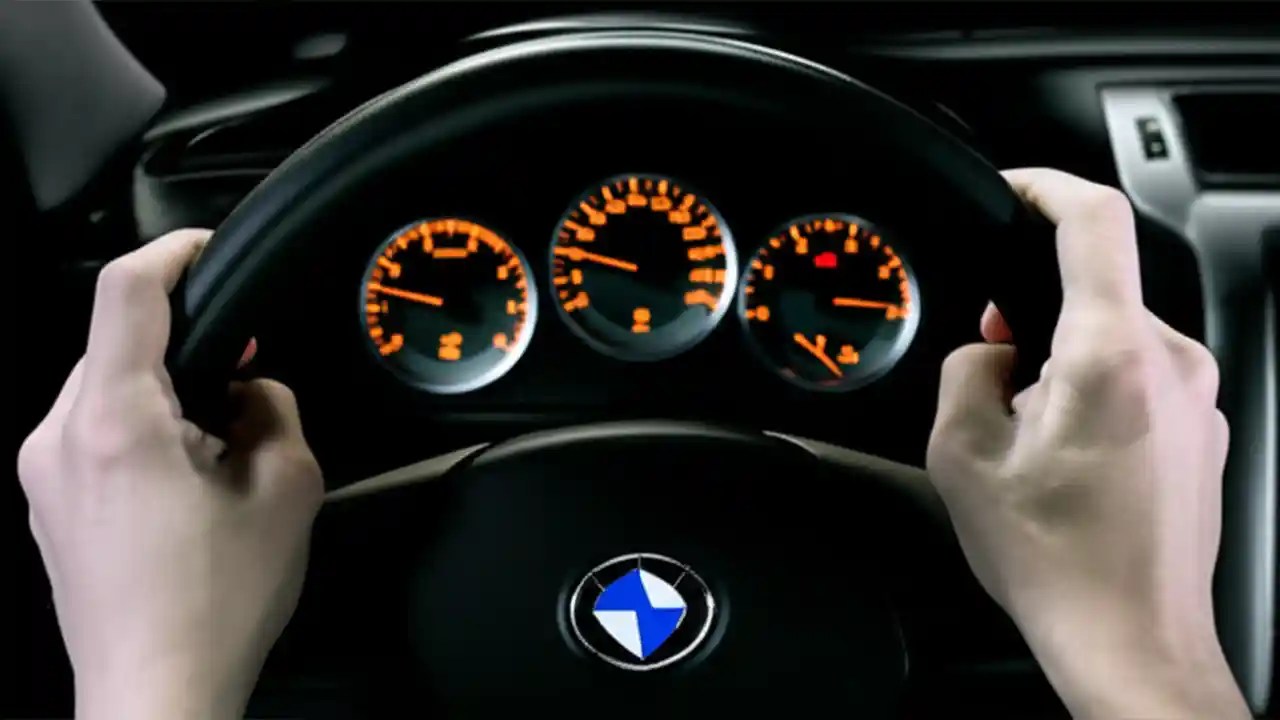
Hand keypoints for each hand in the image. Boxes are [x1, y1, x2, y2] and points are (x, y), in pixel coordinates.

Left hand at [17, 229, 323, 719]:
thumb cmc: (213, 606)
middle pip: (116, 342)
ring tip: (222, 453)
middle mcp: (60, 438)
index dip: (172, 251)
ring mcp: (43, 473)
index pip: (126, 291)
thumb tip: (254, 388)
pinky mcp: (46, 504)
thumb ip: (275, 411)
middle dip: (186, 347)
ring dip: (165, 395)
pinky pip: (92, 433)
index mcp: (116, 422)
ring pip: (105, 389)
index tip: (207, 249)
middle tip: (246, 379)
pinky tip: (188, 483)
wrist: (156, 692)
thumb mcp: (288, 491)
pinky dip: (142, 431)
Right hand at [926, 169, 1248, 717]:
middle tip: (993, 361)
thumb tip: (987, 347)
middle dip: (1036, 310)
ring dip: (1065, 359)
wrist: (1130, 640)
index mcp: (1111, 356)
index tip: (1015, 187)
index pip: (1095, 219)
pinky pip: (1142, 379)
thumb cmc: (1060, 565)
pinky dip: (1097, 391)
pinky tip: (1064, 455)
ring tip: (1029, 434)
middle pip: (1097, 288)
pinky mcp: (1205, 432)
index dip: (1046, 184)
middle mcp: (1172, 365)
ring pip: (1117, 338)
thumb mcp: (962, 455)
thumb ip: (965, 369)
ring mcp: (1200, 400)